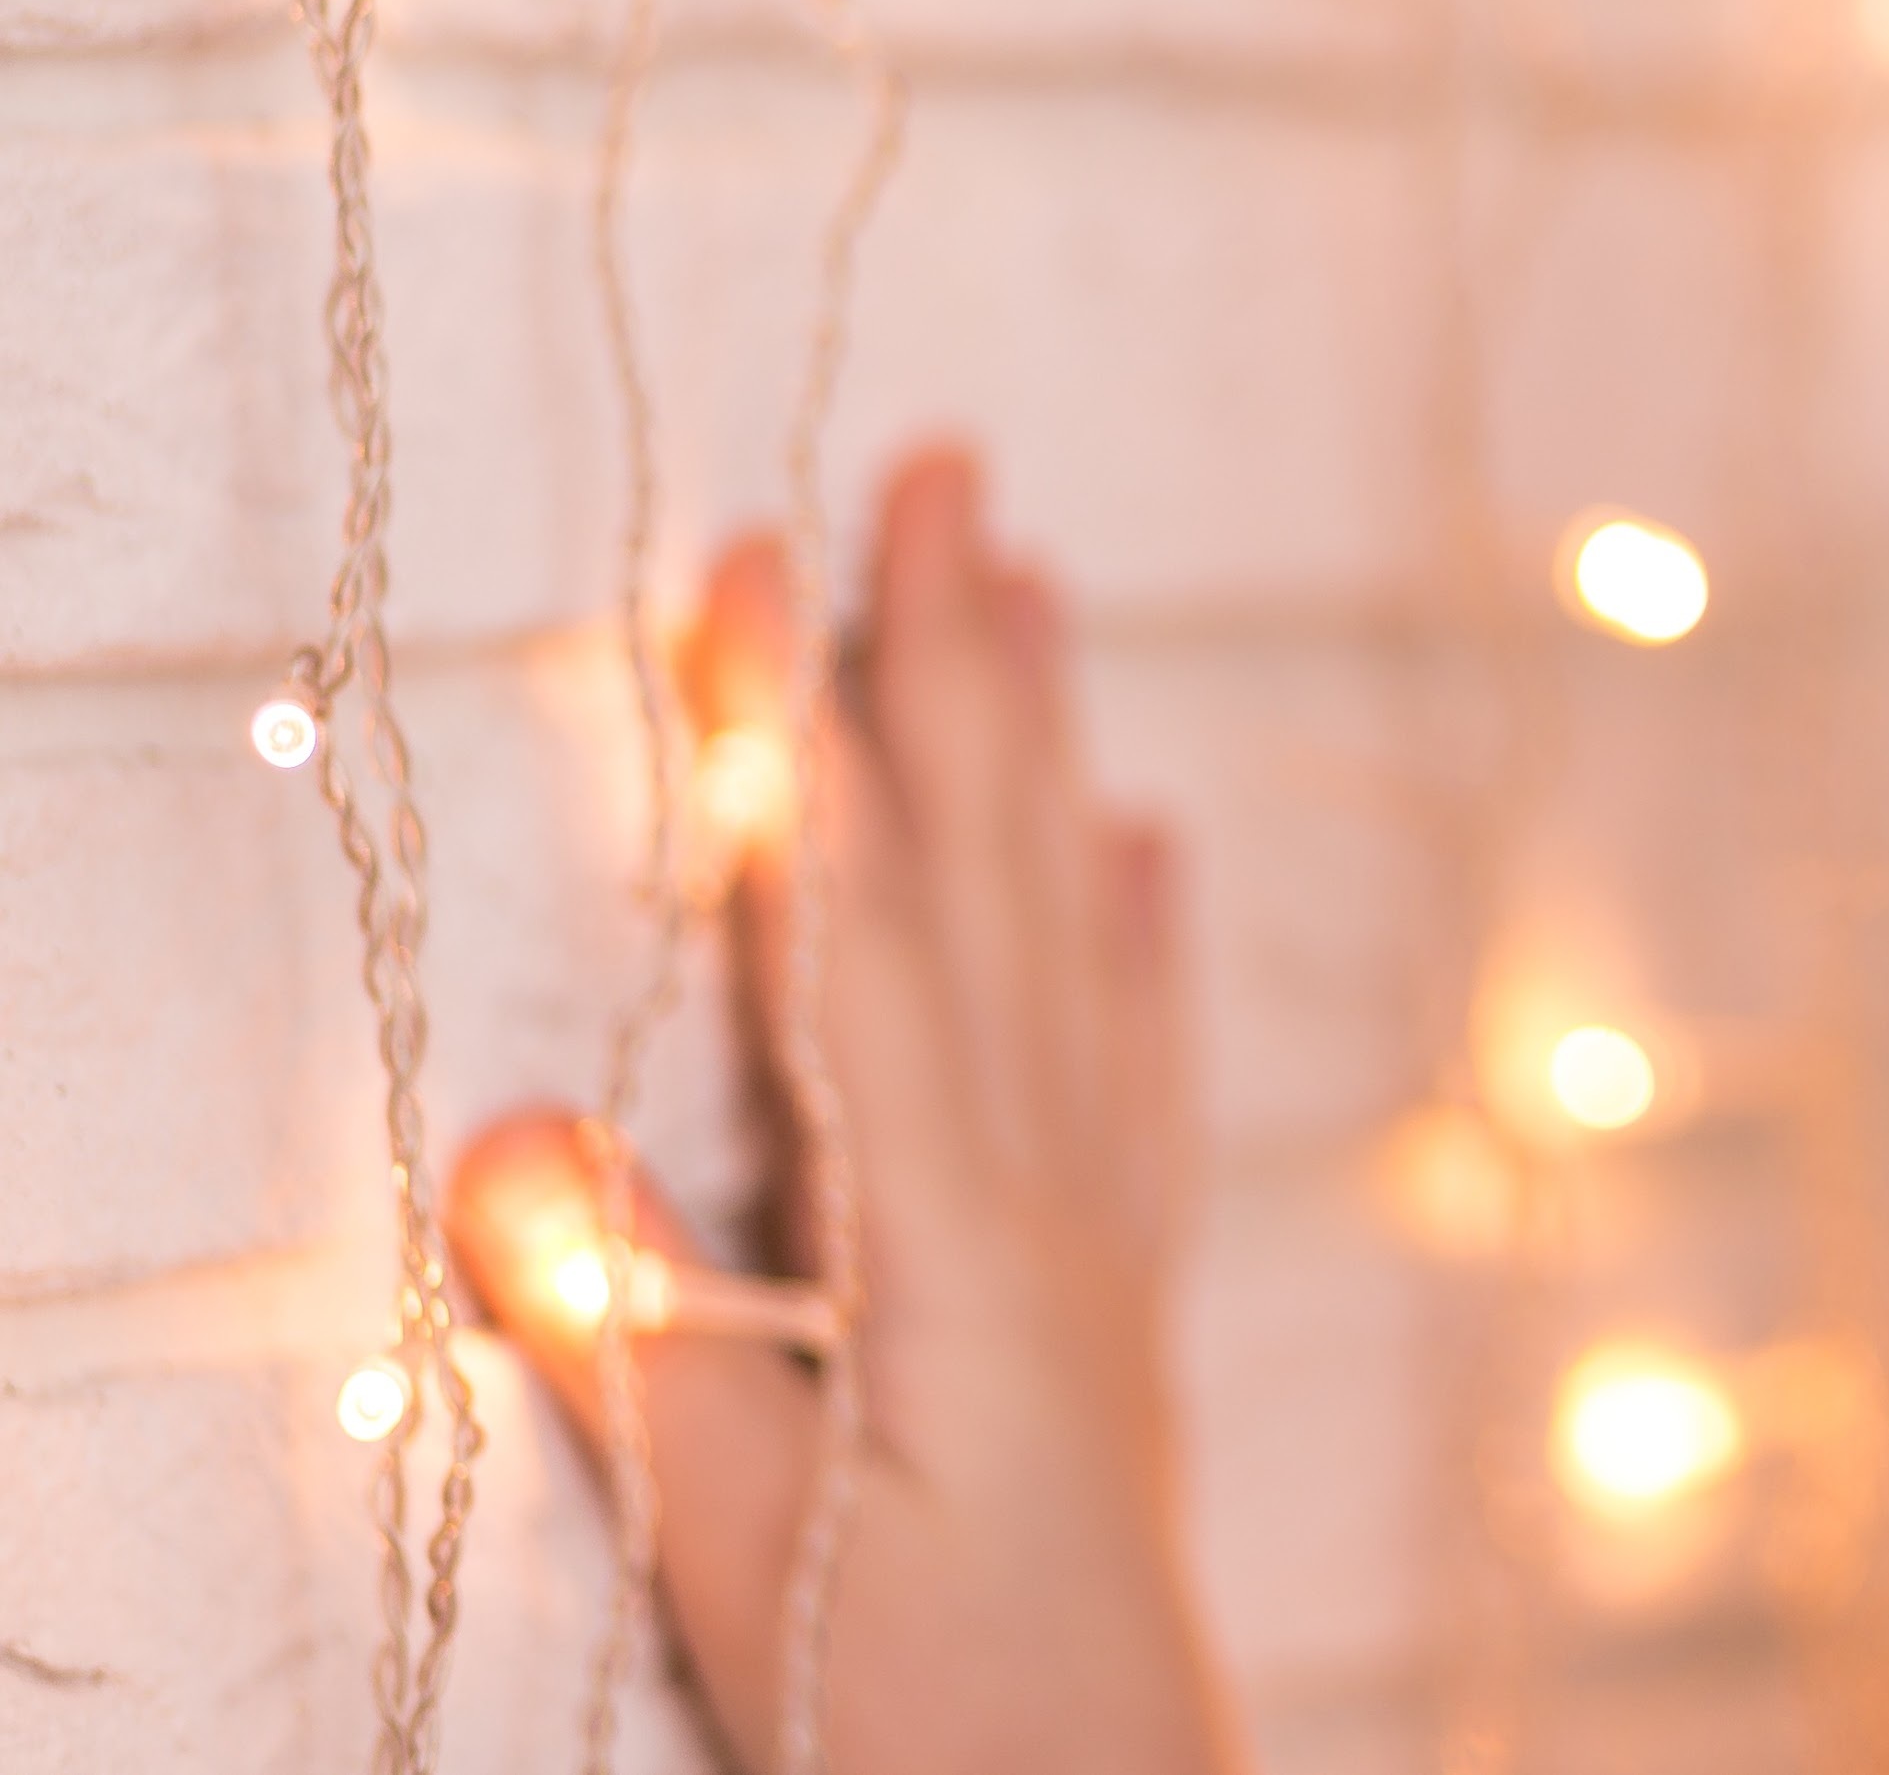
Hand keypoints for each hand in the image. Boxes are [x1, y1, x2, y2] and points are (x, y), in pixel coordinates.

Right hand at [450, 444, 1245, 1774]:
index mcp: (954, 1236)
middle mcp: (1053, 1194)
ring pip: (1073, 932)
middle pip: (999, 877)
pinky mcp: (1121, 1294)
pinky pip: (1141, 1063)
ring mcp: (1105, 1232)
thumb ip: (641, 1340)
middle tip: (955, 468)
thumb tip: (508, 1128)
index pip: (863, 936)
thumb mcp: (753, 1537)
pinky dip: (1138, 939)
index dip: (809, 750)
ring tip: (1038, 584)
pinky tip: (1149, 848)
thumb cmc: (938, 1705)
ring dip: (1046, 753)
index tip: (765, 568)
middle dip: (963, 668)